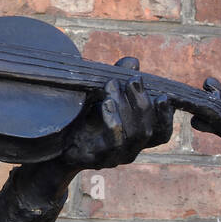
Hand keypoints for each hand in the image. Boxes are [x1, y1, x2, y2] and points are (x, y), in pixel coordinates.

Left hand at [58, 57, 174, 172]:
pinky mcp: (98, 160)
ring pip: (135, 135)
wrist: (54, 140)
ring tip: (113, 86)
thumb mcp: (101, 97)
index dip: (166, 116)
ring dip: (126, 107)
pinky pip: (114, 142)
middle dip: (142, 102)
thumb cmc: (82, 118)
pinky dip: (114, 121)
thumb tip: (132, 61)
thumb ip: (119, 80)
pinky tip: (106, 104)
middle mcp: (130, 150)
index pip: (162, 133)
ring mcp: (116, 157)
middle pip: (149, 130)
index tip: (163, 95)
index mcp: (135, 138)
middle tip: (133, 79)